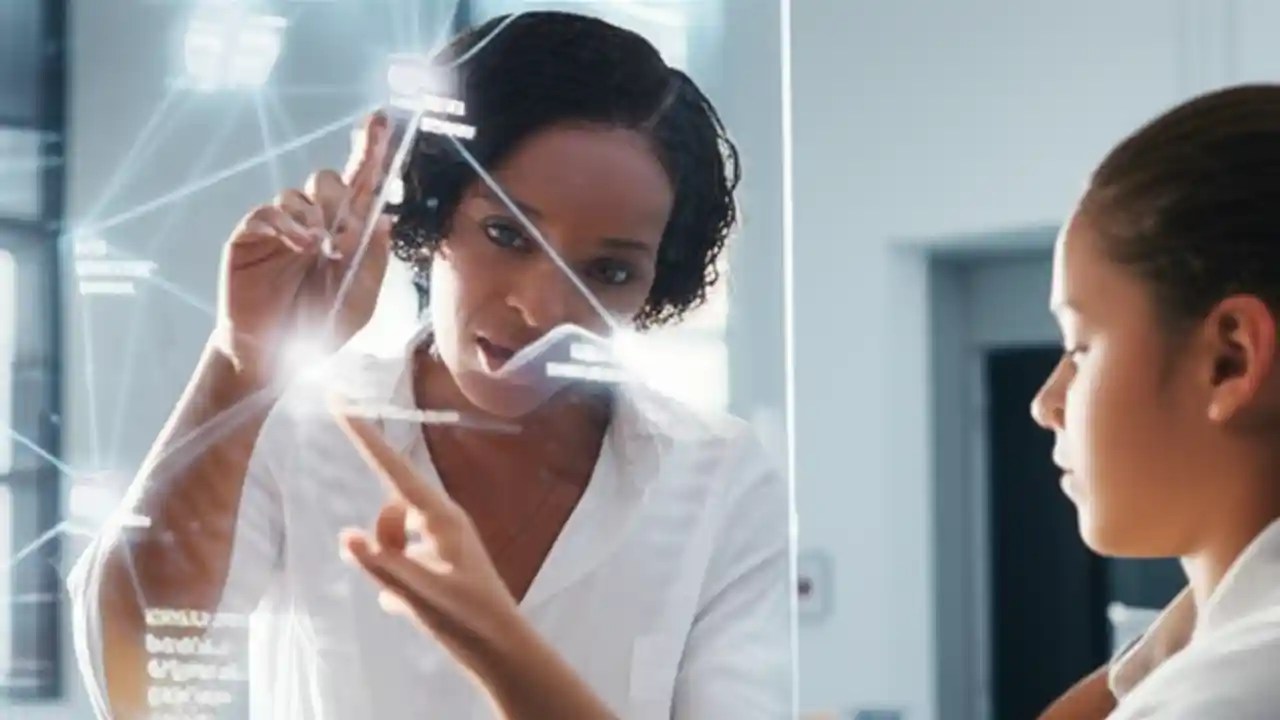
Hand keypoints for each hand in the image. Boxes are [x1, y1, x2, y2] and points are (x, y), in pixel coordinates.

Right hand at [212, 112, 393, 383]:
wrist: (272, 355)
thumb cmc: (317, 326)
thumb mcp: (359, 300)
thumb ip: (373, 260)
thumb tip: (385, 217)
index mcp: (345, 233)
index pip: (360, 184)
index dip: (369, 150)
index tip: (379, 120)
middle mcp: (314, 221)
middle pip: (327, 180)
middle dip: (340, 199)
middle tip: (344, 235)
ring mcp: (281, 226)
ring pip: (298, 194)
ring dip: (314, 216)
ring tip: (319, 250)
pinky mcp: (250, 236)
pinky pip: (267, 213)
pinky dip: (286, 224)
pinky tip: (299, 246)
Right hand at [330, 403, 617, 719]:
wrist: (501, 650)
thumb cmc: (468, 619)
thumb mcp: (420, 593)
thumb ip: (382, 565)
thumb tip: (345, 536)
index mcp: (441, 516)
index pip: (393, 468)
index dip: (364, 436)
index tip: (339, 402)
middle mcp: (442, 520)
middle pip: (389, 511)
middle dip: (381, 540)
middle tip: (401, 581)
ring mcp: (440, 540)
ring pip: (391, 538)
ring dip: (388, 565)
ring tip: (412, 598)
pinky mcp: (437, 561)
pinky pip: (400, 562)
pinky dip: (398, 584)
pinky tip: (414, 609)